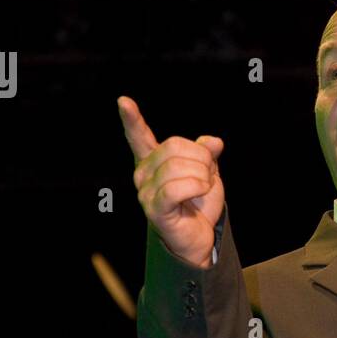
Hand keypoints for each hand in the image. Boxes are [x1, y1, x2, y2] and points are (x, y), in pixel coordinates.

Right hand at [117, 95, 224, 268]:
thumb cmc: (199, 203)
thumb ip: (207, 153)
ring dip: (202, 175)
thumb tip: (213, 142)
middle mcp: (143, 174)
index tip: (123, 101)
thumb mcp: (208, 172)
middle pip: (174, 146)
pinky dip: (196, 186)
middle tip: (206, 176)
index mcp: (153, 161)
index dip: (132, 119)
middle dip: (201, 158)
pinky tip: (200, 192)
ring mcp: (146, 192)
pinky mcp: (154, 209)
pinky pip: (176, 188)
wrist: (201, 236)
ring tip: (203, 188)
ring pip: (177, 166)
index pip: (139, 137)